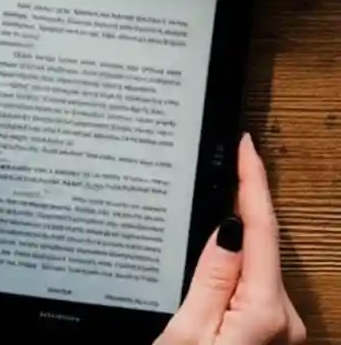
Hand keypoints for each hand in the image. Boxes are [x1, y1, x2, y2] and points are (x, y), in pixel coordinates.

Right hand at [156, 134, 305, 344]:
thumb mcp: (183, 332)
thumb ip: (211, 277)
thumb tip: (232, 225)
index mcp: (266, 313)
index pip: (262, 229)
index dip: (252, 182)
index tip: (244, 145)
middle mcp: (285, 323)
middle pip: (257, 249)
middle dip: (233, 215)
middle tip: (206, 180)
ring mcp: (278, 334)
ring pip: (250, 273)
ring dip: (225, 253)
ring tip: (189, 254)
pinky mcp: (266, 340)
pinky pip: (248, 294)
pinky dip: (227, 277)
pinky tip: (203, 281)